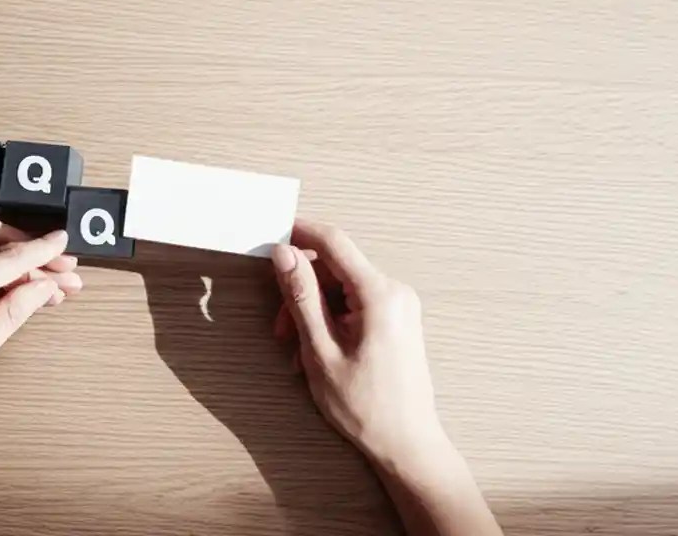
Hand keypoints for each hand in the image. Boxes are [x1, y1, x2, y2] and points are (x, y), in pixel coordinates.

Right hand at [272, 219, 444, 462]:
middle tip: (280, 328)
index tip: (271, 235)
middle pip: (335, 269)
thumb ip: (302, 297)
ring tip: (298, 351)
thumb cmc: (366, 406)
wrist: (407, 444)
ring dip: (313, 312)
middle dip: (301, 291)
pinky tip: (316, 352)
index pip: (334, 243)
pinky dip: (331, 321)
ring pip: (342, 289)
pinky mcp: (397, 319)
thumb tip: (284, 254)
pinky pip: (356, 304)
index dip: (299, 234)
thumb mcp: (320, 350)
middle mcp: (395, 292)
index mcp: (379, 295)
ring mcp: (399, 306)